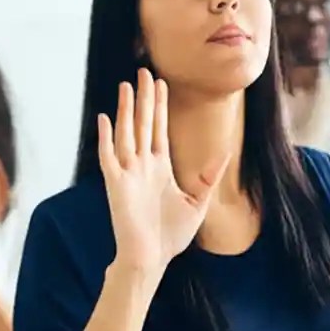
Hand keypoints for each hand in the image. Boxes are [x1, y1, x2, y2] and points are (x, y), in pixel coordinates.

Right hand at [99, 69, 229, 272]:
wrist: (152, 259)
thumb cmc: (171, 236)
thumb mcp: (197, 202)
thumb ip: (208, 176)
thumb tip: (224, 152)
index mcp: (160, 168)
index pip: (159, 129)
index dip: (159, 106)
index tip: (160, 83)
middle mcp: (142, 166)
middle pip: (142, 124)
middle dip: (144, 98)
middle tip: (143, 71)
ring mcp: (128, 174)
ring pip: (126, 134)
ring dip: (125, 110)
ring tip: (126, 86)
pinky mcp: (116, 185)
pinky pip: (109, 157)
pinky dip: (106, 138)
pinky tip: (104, 118)